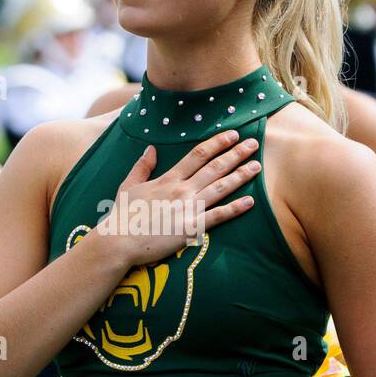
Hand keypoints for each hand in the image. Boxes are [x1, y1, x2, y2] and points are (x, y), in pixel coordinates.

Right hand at [95, 130, 260, 268]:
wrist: (119, 241)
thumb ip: (142, 166)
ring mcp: (188, 208)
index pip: (198, 154)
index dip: (218, 142)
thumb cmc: (122, 216)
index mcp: (168, 178)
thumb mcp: (128, 185)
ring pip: (220, 187)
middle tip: (254, 143)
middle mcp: (182, 189)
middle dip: (236, 154)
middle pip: (215, 167)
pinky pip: (218, 216)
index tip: (232, 134)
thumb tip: (151, 149)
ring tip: (257, 166)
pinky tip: (250, 202)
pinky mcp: (191, 228)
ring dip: (241, 175)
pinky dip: (235, 208)